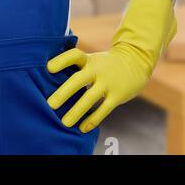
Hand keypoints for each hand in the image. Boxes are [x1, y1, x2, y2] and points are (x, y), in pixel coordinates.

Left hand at [44, 0, 177, 131]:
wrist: (136, 61)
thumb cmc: (105, 64)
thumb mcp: (92, 59)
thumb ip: (76, 69)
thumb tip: (49, 81)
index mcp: (89, 59)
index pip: (74, 56)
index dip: (61, 61)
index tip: (48, 68)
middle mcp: (97, 69)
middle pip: (78, 80)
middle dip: (63, 93)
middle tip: (50, 105)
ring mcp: (108, 82)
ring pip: (90, 98)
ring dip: (76, 111)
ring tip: (64, 123)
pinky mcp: (117, 95)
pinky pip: (104, 109)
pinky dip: (93, 119)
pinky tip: (82, 128)